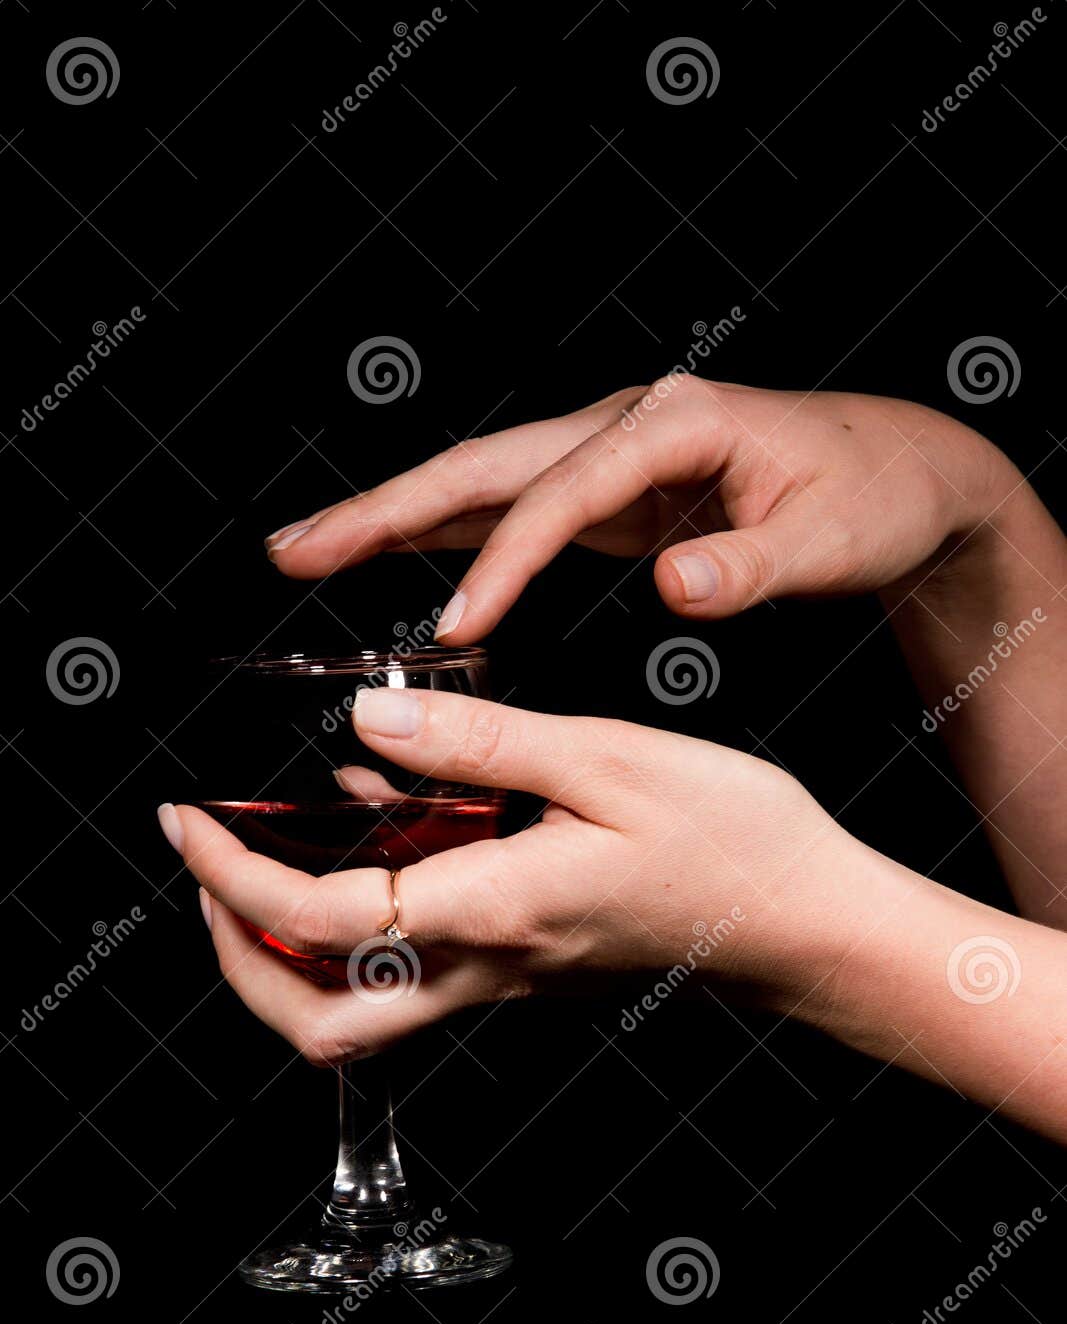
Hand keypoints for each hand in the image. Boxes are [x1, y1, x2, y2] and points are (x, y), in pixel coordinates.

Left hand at [165, 691, 871, 1066]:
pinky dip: (372, 912)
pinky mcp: (530, 970)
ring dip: (291, 948)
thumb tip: (369, 721)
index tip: (187, 820)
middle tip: (211, 875)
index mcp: (494, 908)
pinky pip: (420, 965)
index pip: (318, 918)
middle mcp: (487, 965)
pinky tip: (380, 819)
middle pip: (318, 1022)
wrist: (808, 925)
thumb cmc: (734, 841)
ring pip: (361, 1009)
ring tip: (267, 853)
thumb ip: (479, 741)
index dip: (230, 876)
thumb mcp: (606, 758)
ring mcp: (508, 980)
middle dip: (240, 958)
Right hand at [264, 376, 1010, 637]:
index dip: (501, 563)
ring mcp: (610, 450)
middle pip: (484, 464)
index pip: (560, 496)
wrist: (903, 469)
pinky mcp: (609, 488)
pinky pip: (509, 507)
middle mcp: (626, 423)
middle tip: (295, 548)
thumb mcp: (830, 538)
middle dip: (386, 508)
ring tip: (305, 548)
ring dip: (393, 515)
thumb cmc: (872, 497)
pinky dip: (447, 531)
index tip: (455, 630)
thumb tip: (678, 581)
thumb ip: (753, 565)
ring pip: (481, 480)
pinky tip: (395, 553)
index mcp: (674, 422)